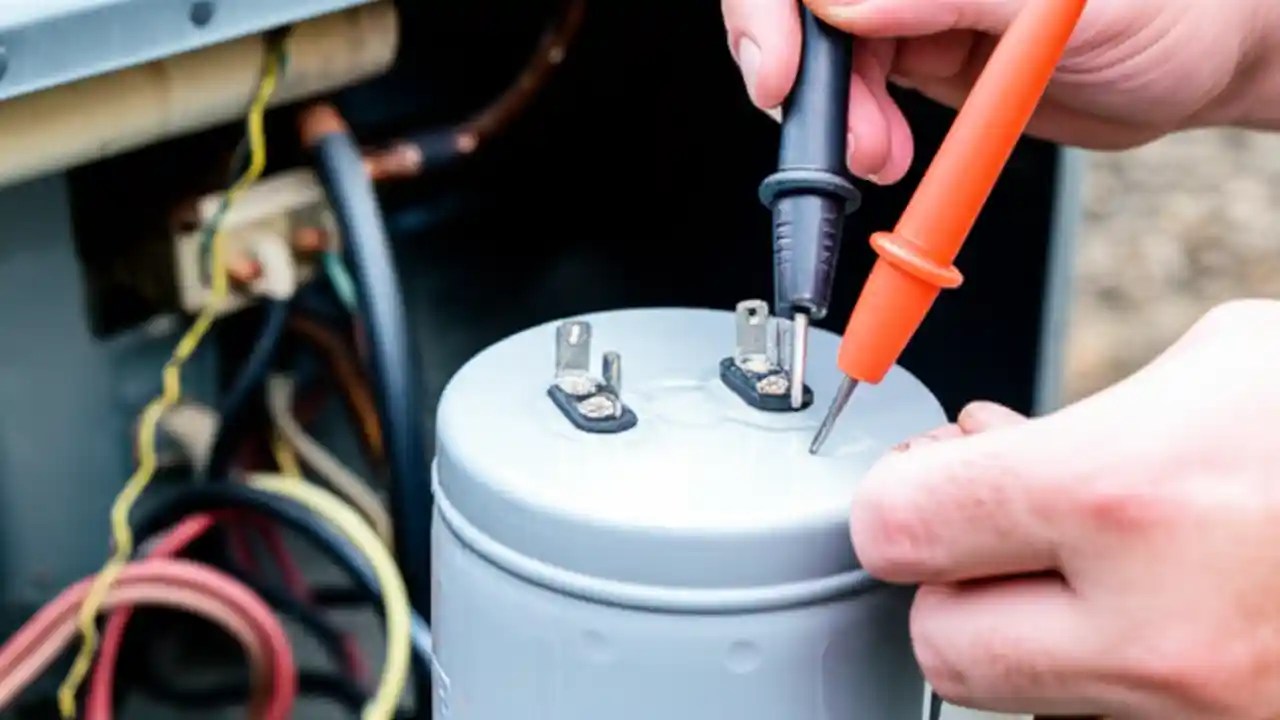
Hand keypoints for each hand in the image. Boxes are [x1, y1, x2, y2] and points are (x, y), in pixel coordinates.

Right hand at [722, 0, 1277, 183]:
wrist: (1196, 68)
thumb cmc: (1163, 9)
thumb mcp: (1052, 7)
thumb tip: (846, 7)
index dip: (773, 12)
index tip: (781, 72)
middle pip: (802, 13)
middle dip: (806, 81)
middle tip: (837, 139)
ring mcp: (909, 10)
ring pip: (825, 64)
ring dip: (835, 123)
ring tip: (880, 158)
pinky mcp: (917, 55)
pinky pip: (857, 99)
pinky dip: (858, 138)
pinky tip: (885, 155)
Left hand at [851, 299, 1279, 718]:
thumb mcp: (1217, 360)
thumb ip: (1071, 417)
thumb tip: (982, 444)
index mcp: (1120, 495)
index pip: (897, 529)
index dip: (894, 493)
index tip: (920, 475)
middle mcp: (1154, 628)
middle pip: (943, 646)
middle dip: (949, 582)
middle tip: (997, 530)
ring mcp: (1201, 706)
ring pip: (1026, 693)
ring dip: (1033, 631)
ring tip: (1096, 564)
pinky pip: (1114, 709)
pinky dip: (1112, 663)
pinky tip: (1157, 605)